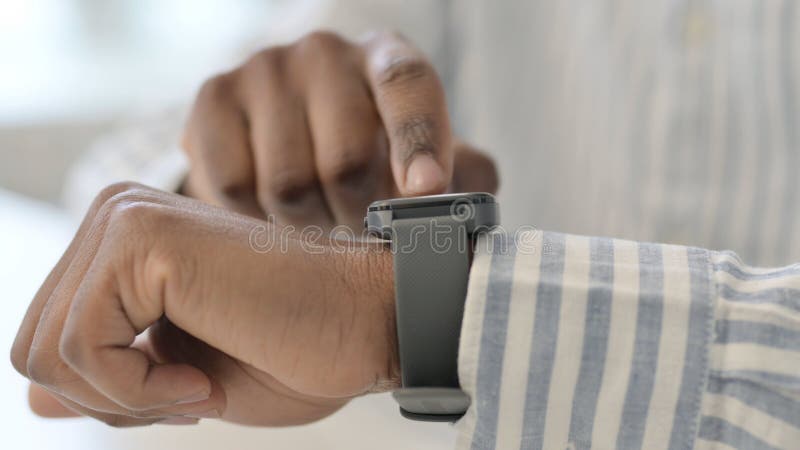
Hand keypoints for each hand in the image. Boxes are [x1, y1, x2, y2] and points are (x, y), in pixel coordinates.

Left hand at [10, 183, 396, 425]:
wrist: (367, 323)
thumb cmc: (296, 350)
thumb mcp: (180, 380)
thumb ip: (104, 378)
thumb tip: (31, 399)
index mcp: (125, 243)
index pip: (50, 337)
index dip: (111, 393)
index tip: (189, 387)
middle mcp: (117, 216)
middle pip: (34, 345)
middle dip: (109, 399)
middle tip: (191, 393)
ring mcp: (125, 219)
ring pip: (44, 353)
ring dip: (127, 399)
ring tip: (199, 385)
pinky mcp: (141, 238)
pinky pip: (78, 347)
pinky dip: (136, 390)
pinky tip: (199, 380)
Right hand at [181, 30, 496, 229]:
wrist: (284, 132)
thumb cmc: (369, 150)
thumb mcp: (423, 158)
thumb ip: (463, 179)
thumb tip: (467, 213)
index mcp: (387, 59)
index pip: (408, 86)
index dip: (419, 141)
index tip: (426, 192)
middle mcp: (325, 52)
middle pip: (346, 160)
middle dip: (358, 215)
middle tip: (359, 230)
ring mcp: (264, 70)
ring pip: (287, 183)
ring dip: (307, 222)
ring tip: (317, 219)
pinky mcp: (213, 98)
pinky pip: (232, 184)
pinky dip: (255, 217)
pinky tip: (271, 211)